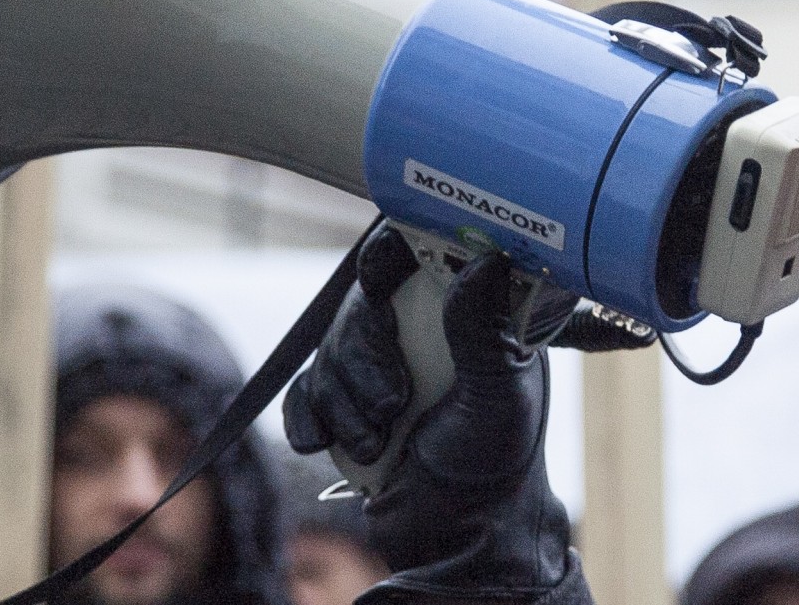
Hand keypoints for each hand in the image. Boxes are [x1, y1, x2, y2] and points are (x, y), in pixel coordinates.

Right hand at [283, 224, 653, 468]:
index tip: (380, 275)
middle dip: (364, 357)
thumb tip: (485, 261)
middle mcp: (419, 335)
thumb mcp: (496, 397)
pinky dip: (310, 419)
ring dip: (346, 402)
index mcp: (464, 319)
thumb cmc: (492, 469)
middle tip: (393, 401)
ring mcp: (376, 371)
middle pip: (359, 306)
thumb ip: (482, 330)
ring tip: (378, 442)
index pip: (417, 256)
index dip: (390, 256)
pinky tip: (326, 444)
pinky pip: (302, 393)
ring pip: (327, 352)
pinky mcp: (342, 407)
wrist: (451, 542)